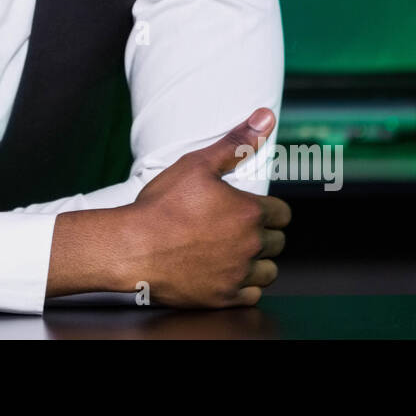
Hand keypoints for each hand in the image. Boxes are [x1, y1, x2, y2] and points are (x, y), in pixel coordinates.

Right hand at [121, 107, 290, 307]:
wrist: (132, 247)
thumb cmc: (161, 206)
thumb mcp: (198, 164)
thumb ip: (237, 143)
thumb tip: (266, 117)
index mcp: (249, 212)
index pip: (283, 214)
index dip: (268, 209)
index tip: (249, 210)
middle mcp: (250, 245)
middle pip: (278, 243)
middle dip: (262, 234)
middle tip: (235, 228)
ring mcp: (237, 274)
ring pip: (268, 271)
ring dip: (257, 262)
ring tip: (233, 251)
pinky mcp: (223, 297)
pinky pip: (252, 295)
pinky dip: (243, 285)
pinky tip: (224, 272)